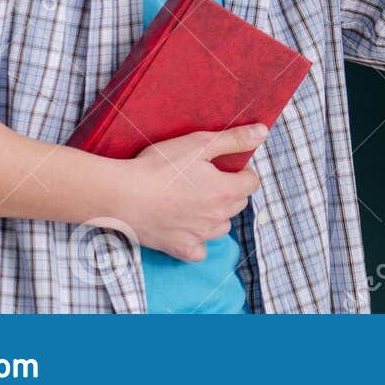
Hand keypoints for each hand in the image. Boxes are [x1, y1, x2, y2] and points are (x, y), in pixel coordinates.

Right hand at [117, 125, 264, 261]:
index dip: (241, 171)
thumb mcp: (199, 144)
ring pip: (222, 227)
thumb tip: (262, 133)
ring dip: (216, 215)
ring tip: (196, 200)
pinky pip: (200, 251)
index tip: (225, 165)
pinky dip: (198, 241)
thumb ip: (233, 140)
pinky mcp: (179, 248)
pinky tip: (187, 227)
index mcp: (225, 191)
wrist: (122, 195)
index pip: (252, 182)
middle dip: (230, 190)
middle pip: (238, 204)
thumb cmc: (160, 167)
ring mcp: (199, 236)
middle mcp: (217, 218)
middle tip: (207, 178)